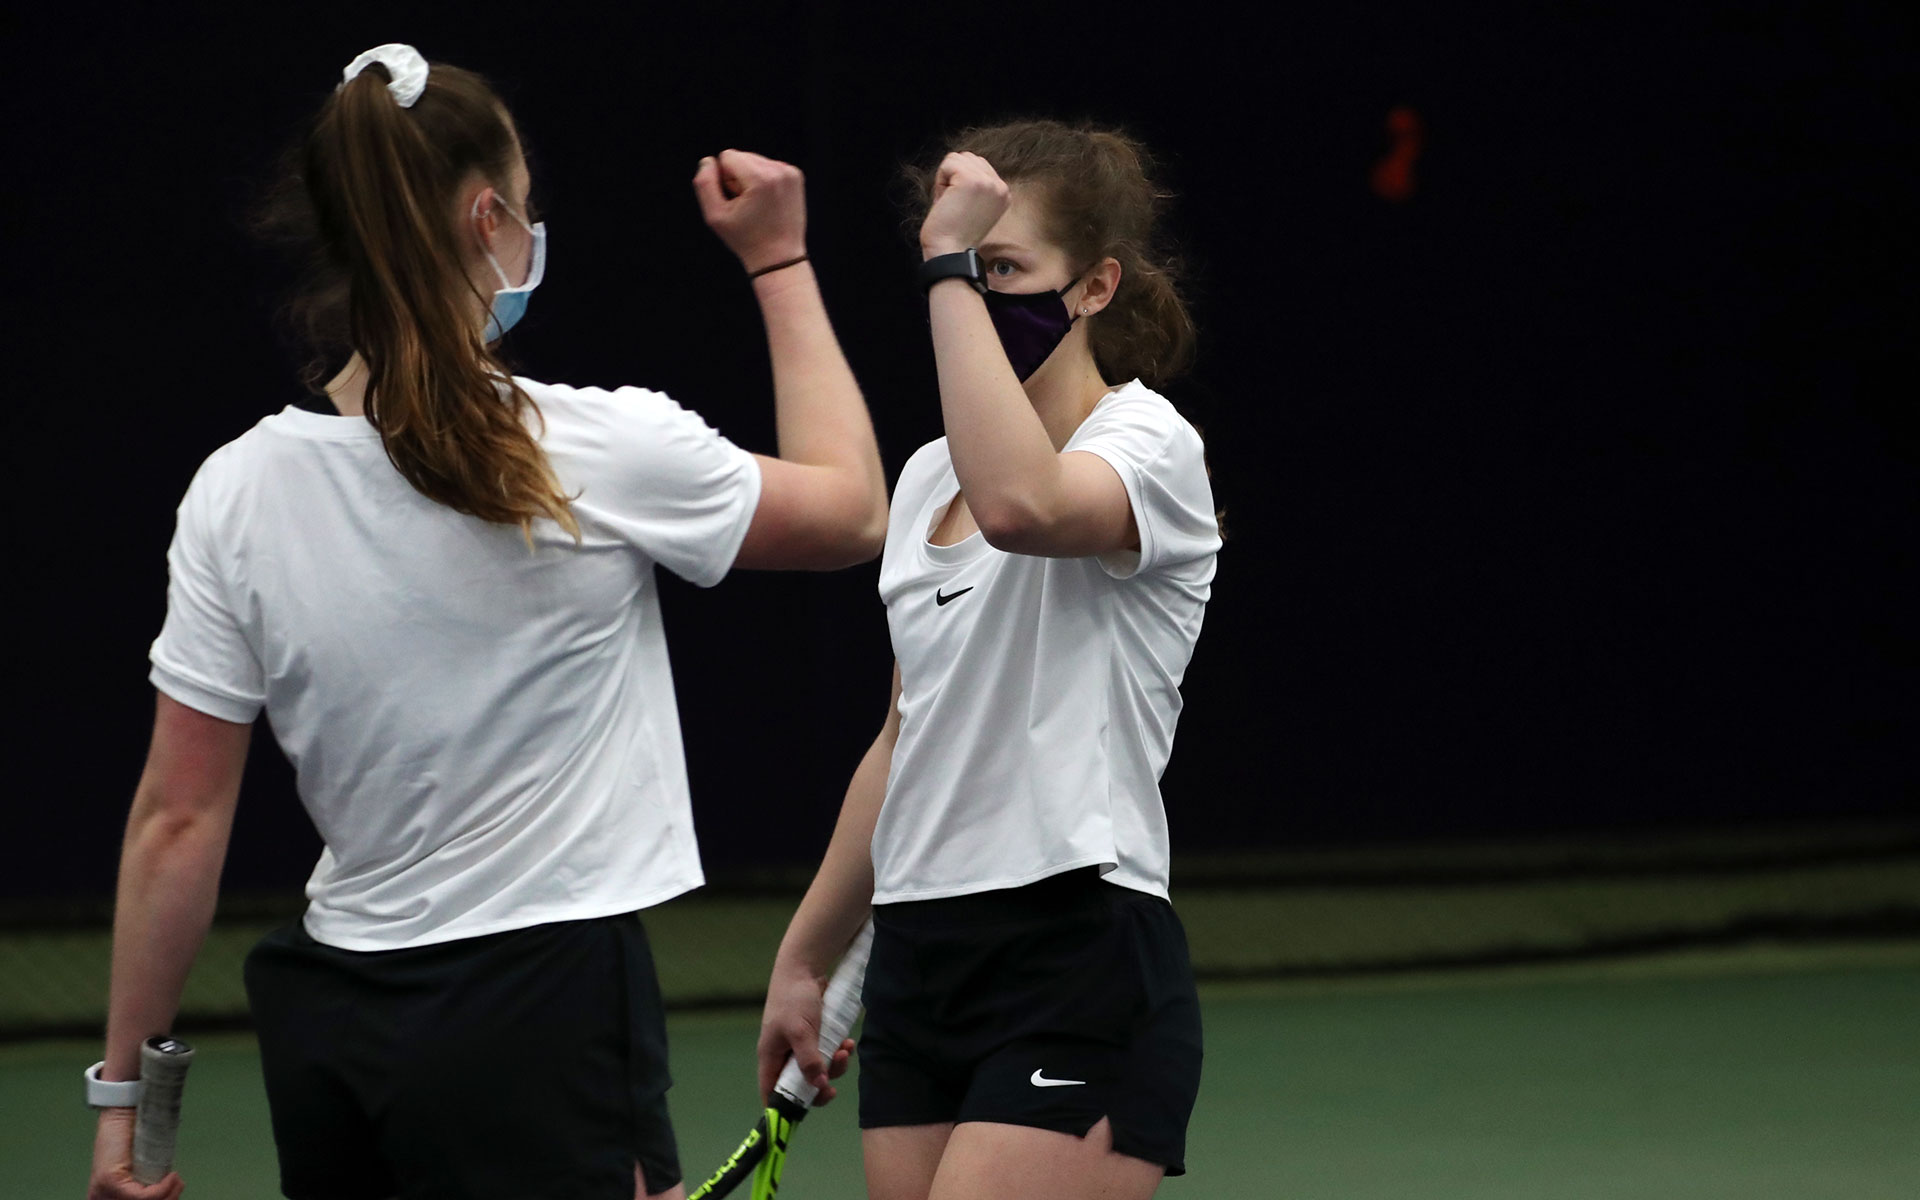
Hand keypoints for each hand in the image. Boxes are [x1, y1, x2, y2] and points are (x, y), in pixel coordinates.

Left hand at [89, 1108, 183, 1199]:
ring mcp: (102, 1193)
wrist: (119, 1118)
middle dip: (167, 1199)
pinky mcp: (109, 1183)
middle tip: (177, 1186)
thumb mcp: (136, 1169)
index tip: (173, 1191)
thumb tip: (167, 1192)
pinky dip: (162, 1189)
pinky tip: (171, 1177)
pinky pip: (142, 1198)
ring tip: (175, 1181)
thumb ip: (144, 1183)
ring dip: (167, 1194)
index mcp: (106, 1199)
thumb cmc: (128, 1138)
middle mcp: (100, 1199)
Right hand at [693, 150, 807, 274]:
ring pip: (755, 161)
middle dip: (738, 177)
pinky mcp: (796, 176)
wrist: (779, 257)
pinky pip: (769, 167)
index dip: (724, 179)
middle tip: (746, 205)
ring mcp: (790, 173)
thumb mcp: (715, 216)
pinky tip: (767, 202)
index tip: (734, 201)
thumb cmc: (746, 240)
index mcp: (760, 178)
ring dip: (750, 179)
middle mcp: (779, 170)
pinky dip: (764, 181)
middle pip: (742, 156)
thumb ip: (704, 184)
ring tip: (757, 205)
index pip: (727, 156)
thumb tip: (708, 161)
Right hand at [757, 957, 854, 1105]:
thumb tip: (817, 1085)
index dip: (784, 1107)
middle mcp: (783, 1055)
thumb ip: (808, 1059)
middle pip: (800, 1084)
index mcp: (771, 1057)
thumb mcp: (800, 1030)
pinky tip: (848, 1043)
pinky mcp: (814, 1036)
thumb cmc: (794, 999)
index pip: (771, 1091)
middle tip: (834, 1084)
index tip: (806, 1112)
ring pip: (818, 1069)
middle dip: (820, 1084)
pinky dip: (838, 1051)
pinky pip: (827, 1053)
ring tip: (845, 1051)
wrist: (805, 968)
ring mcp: (799, 1046)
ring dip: (834, 1065)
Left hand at [919, 151, 1010, 257]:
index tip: (961, 208)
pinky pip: (947, 163)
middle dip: (953, 177)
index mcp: (1003, 193)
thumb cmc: (953, 234)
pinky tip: (947, 202)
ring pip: (957, 158)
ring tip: (951, 204)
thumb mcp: (971, 205)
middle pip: (967, 158)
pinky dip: (940, 181)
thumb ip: (972, 183)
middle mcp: (1000, 186)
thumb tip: (959, 159)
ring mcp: (988, 182)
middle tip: (954, 206)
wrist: (949, 253)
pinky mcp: (972, 180)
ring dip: (946, 179)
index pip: (977, 165)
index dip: (960, 182)